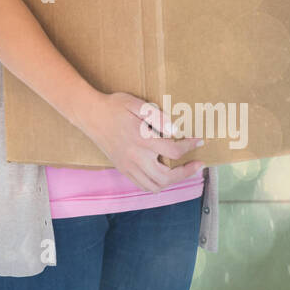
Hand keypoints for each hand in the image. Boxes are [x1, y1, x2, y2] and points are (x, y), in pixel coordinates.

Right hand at [77, 91, 204, 191]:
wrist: (89, 115)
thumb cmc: (114, 106)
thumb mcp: (136, 103)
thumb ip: (156, 117)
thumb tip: (175, 131)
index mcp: (141, 139)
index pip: (173, 151)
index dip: (190, 147)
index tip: (199, 141)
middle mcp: (135, 157)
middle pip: (167, 177)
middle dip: (187, 172)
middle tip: (197, 164)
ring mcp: (128, 166)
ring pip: (156, 186)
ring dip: (173, 181)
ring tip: (183, 171)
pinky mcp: (123, 169)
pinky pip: (143, 186)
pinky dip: (158, 184)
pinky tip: (164, 173)